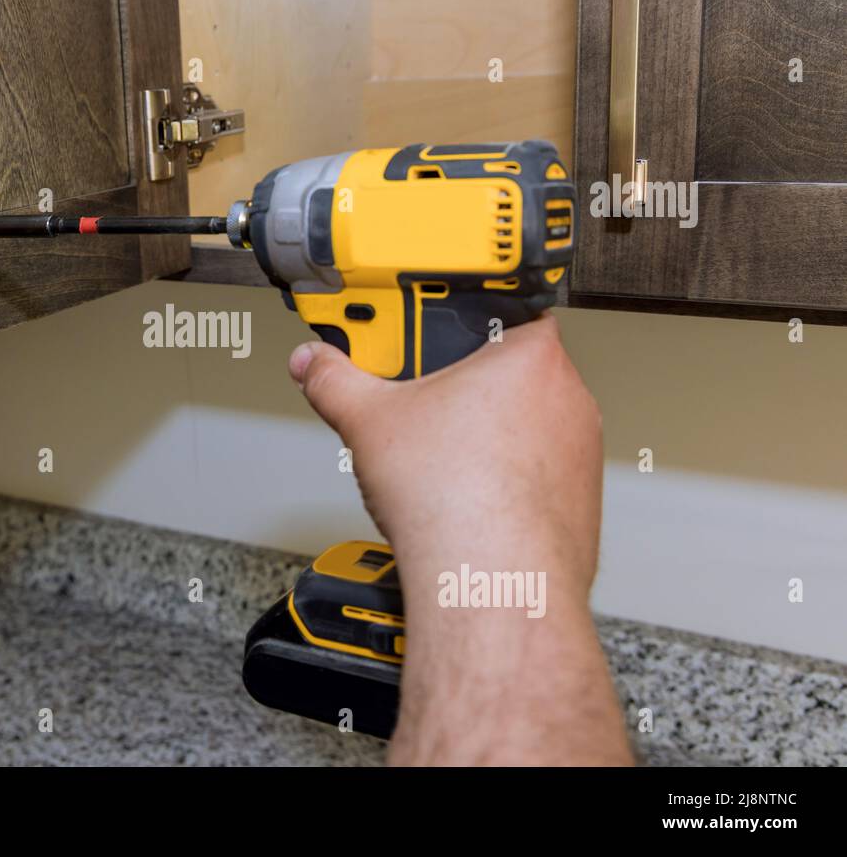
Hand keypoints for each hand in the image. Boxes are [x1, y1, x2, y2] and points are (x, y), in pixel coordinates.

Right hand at [289, 314, 601, 603]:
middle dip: (463, 389)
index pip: (500, 314)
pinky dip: (507, 480)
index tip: (426, 346)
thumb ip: (336, 382)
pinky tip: (466, 498)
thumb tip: (314, 363)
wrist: (491, 581)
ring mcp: (582, 451)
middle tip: (420, 410)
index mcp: (530, 356)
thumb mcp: (368, 422)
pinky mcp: (582, 499)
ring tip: (439, 461)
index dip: (457, 331)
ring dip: (489, 437)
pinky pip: (540, 474)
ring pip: (527, 426)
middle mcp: (569, 397)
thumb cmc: (456, 498)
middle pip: (510, 373)